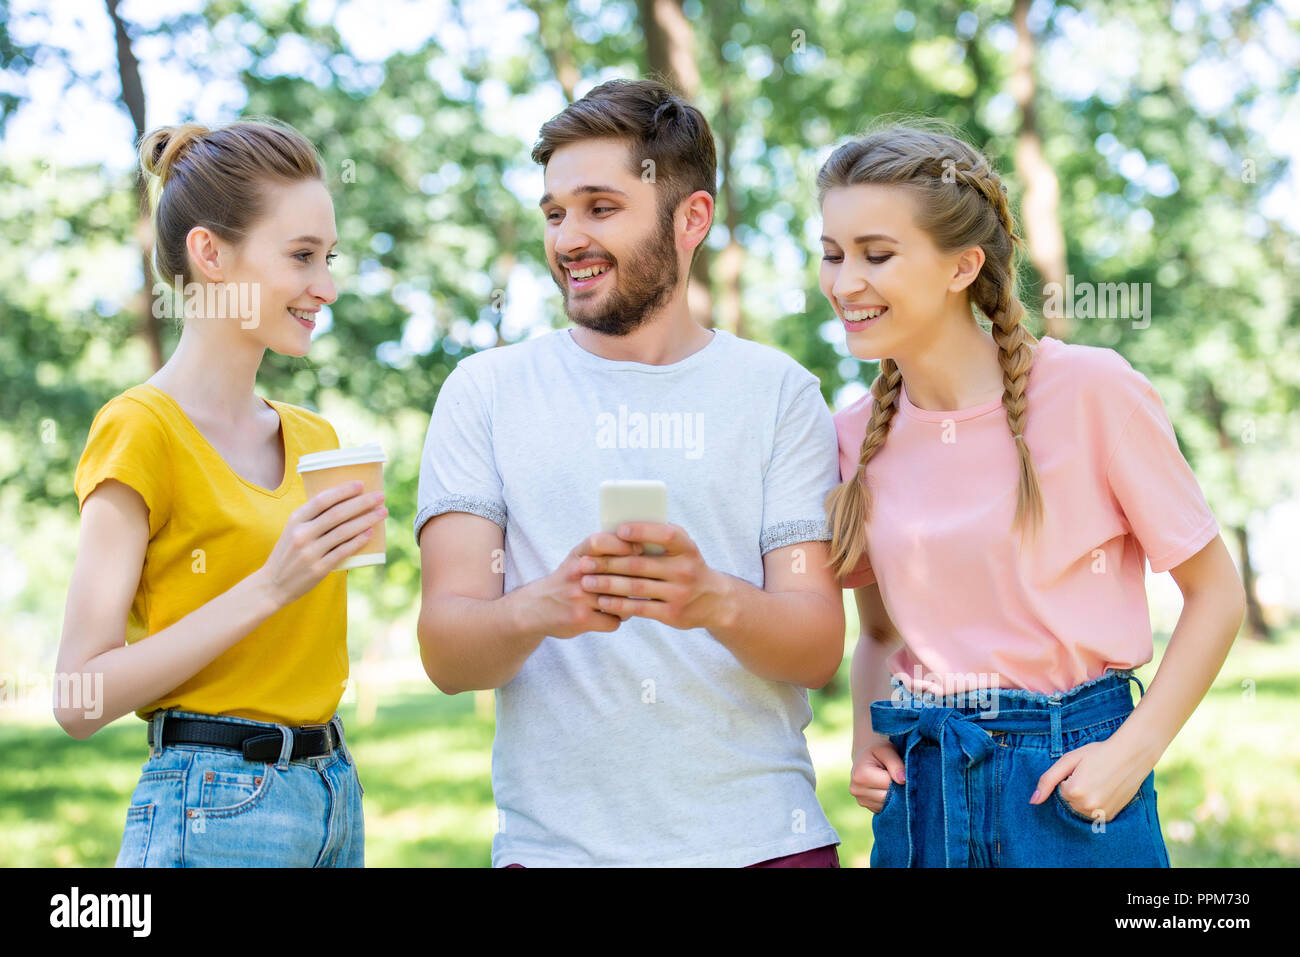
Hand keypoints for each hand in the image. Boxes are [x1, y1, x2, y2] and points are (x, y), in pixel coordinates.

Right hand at [259, 480, 385, 606]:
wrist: (272, 585)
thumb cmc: (288, 554)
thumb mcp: (293, 530)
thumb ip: (313, 518)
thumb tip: (346, 503)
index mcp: (295, 519)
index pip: (322, 500)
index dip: (343, 491)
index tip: (361, 484)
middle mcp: (302, 533)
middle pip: (337, 513)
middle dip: (362, 503)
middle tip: (380, 496)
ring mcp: (310, 552)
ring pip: (344, 531)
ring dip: (366, 520)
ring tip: (382, 512)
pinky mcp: (318, 568)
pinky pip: (343, 551)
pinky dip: (358, 541)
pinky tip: (371, 533)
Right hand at [518, 533, 643, 638]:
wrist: (535, 608)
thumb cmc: (567, 580)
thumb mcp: (577, 558)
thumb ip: (603, 550)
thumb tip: (643, 543)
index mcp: (578, 555)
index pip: (601, 542)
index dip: (624, 544)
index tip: (640, 549)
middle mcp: (577, 573)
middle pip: (617, 571)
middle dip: (637, 575)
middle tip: (649, 579)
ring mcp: (579, 596)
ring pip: (621, 598)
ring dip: (630, 601)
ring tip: (634, 600)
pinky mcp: (581, 618)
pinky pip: (614, 620)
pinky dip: (617, 619)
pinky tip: (614, 616)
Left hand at [577, 522, 729, 629]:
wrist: (714, 600)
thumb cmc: (687, 566)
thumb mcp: (683, 549)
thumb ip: (659, 538)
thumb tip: (619, 529)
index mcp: (686, 547)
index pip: (665, 534)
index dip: (642, 531)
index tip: (619, 530)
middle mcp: (685, 569)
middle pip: (640, 564)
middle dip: (608, 563)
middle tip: (585, 562)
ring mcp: (679, 593)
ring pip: (636, 587)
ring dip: (607, 584)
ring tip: (587, 582)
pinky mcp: (672, 613)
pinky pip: (639, 607)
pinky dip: (619, 604)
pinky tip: (602, 600)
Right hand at [849, 738, 905, 812]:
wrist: (864, 756)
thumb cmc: (877, 751)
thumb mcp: (887, 750)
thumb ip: (896, 764)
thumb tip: (903, 781)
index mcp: (861, 775)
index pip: (889, 784)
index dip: (900, 778)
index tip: (899, 768)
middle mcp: (856, 790)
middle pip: (888, 797)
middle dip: (896, 787)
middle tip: (895, 774)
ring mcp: (860, 800)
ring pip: (887, 804)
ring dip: (893, 795)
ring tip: (888, 779)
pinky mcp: (866, 806)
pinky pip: (884, 807)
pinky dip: (888, 800)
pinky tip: (885, 787)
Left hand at [1029, 736, 1153, 822]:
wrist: (1131, 755)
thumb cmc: (1098, 753)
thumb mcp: (1069, 760)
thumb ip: (1048, 780)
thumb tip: (1033, 801)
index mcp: (1074, 792)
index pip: (1059, 790)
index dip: (1068, 778)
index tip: (1082, 769)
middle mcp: (1087, 807)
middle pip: (1069, 802)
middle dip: (1075, 789)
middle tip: (1091, 774)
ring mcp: (1100, 814)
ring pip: (1079, 809)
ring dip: (1084, 798)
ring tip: (1099, 782)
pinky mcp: (1110, 817)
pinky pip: (1092, 815)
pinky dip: (1094, 805)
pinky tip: (1104, 790)